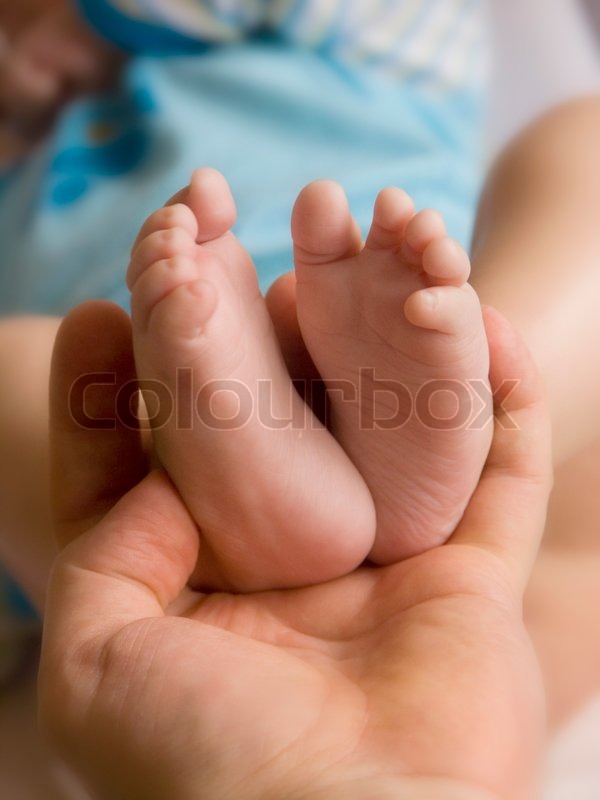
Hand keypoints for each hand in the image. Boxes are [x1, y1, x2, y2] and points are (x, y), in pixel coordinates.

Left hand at [39, 301, 550, 799]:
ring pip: (388, 427)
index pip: (150, 468)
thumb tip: (163, 482)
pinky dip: (504, 398)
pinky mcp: (473, 577)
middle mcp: (296, 573)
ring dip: (383, 343)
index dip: (118, 392)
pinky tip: (486, 325)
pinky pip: (500, 467)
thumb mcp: (94, 666)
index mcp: (205, 594)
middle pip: (273, 427)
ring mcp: (390, 570)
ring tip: (358, 262)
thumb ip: (99, 556)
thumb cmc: (209, 769)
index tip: (104, 313)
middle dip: (253, 340)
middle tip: (227, 257)